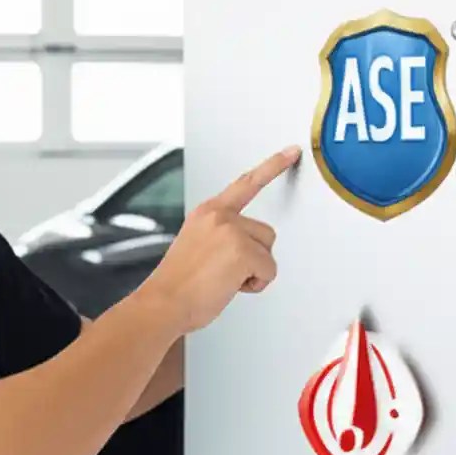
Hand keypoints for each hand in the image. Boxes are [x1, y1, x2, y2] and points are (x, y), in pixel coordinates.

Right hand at [135, 145, 301, 334]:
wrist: (163, 302)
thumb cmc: (178, 284)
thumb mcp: (196, 244)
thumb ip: (220, 234)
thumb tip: (243, 247)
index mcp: (207, 212)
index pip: (246, 183)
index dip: (272, 166)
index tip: (291, 152)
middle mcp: (219, 216)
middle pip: (265, 233)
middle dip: (254, 256)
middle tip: (224, 271)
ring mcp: (231, 231)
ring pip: (268, 252)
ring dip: (254, 270)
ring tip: (224, 279)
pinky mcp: (242, 250)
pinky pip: (269, 271)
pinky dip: (256, 284)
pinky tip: (230, 286)